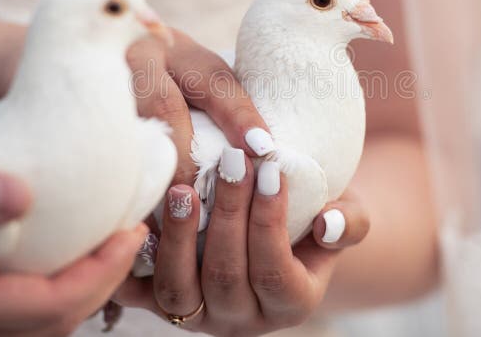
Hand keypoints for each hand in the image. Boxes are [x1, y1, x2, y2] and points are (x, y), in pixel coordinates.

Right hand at [0, 81, 146, 335]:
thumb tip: (21, 198)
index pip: (48, 307)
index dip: (101, 274)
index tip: (130, 231)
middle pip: (53, 323)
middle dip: (102, 282)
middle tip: (130, 233)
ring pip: (38, 326)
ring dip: (82, 288)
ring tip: (108, 241)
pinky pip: (19, 315)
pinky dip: (55, 289)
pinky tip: (66, 250)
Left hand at [119, 32, 368, 334]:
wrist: (279, 228)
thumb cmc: (314, 214)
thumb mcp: (346, 215)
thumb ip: (349, 222)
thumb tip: (328, 223)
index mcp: (290, 303)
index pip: (275, 271)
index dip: (271, 222)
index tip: (271, 169)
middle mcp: (243, 319)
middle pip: (226, 277)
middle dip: (228, 216)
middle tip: (231, 161)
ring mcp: (199, 313)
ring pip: (178, 291)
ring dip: (178, 239)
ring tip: (184, 190)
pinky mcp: (162, 301)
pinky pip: (137, 291)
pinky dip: (130, 260)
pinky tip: (135, 218)